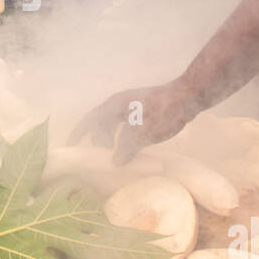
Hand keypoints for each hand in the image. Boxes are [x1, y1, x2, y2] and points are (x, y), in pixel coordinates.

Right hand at [68, 78, 199, 163]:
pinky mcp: (143, 109)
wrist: (189, 96)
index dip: (78, 133)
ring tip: (116, 155)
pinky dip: (123, 136)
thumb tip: (115, 162)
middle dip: (98, 140)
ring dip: (112, 139)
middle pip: (101, 123)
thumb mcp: (144, 134)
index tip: (69, 145)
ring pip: (114, 124)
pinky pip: (126, 125)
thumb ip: (127, 148)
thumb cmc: (165, 113)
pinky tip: (131, 148)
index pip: (90, 119)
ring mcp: (132, 105)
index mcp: (115, 105)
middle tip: (101, 158)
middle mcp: (120, 103)